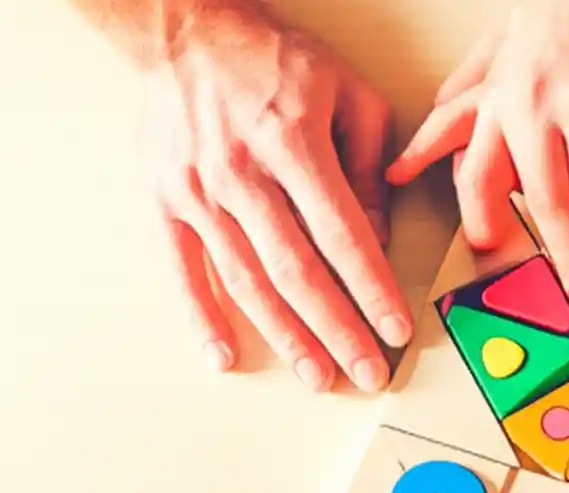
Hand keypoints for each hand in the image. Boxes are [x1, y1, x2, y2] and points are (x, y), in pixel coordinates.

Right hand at [142, 0, 410, 390]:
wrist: (184, 30)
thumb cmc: (273, 59)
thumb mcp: (346, 91)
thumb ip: (371, 163)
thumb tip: (379, 235)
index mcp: (293, 144)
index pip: (343, 234)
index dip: (372, 288)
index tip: (397, 328)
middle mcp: (242, 174)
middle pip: (297, 271)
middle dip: (337, 329)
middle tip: (367, 371)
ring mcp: (198, 192)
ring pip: (247, 280)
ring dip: (286, 335)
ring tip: (318, 375)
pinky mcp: (166, 201)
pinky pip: (184, 270)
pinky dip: (202, 317)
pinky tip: (226, 355)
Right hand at [385, 0, 568, 302]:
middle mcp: (538, 106)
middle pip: (544, 203)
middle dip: (563, 256)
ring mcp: (504, 90)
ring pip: (480, 172)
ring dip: (484, 218)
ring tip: (493, 250)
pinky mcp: (488, 72)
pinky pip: (450, 114)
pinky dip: (426, 145)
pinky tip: (404, 170)